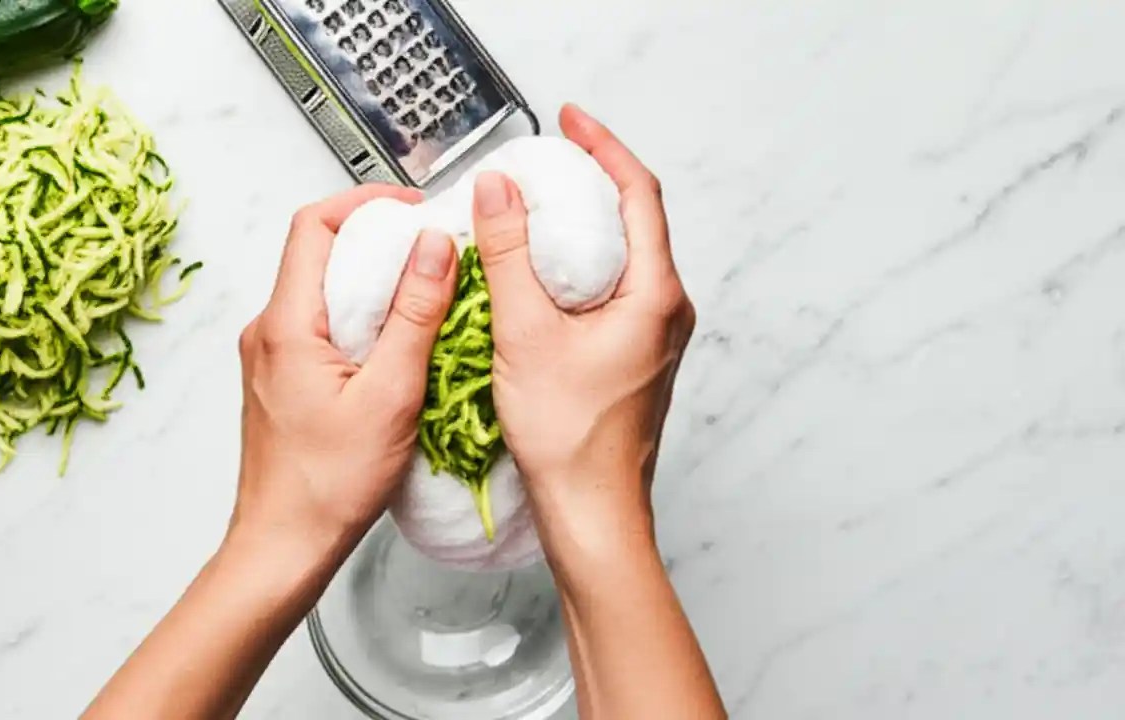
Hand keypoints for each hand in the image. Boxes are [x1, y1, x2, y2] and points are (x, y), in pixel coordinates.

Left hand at [84, 185, 461, 719]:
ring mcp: (272, 356)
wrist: (283, 546)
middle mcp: (269, 331)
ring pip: (322, 289)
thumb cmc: (328, 486)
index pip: (314, 225)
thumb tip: (434, 245)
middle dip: (378, 239)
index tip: (413, 209)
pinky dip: (361, 316)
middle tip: (431, 247)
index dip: (366, 203)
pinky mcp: (284, 379)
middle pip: (318, 251)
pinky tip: (398, 342)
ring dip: (372, 280)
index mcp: (286, 325)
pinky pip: (321, 324)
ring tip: (424, 292)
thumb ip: (414, 315)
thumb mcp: (390, 395)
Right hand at [471, 105, 696, 540]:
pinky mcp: (635, 355)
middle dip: (593, 179)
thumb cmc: (569, 440)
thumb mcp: (524, 334)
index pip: (638, 193)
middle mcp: (666, 310)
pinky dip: (582, 263)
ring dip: (586, 223)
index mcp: (654, 295)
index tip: (571, 120)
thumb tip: (498, 191)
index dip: (603, 147)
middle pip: (637, 219)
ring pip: (625, 255)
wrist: (592, 512)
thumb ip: (509, 255)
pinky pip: (615, 288)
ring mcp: (654, 335)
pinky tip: (544, 270)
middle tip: (550, 156)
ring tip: (541, 203)